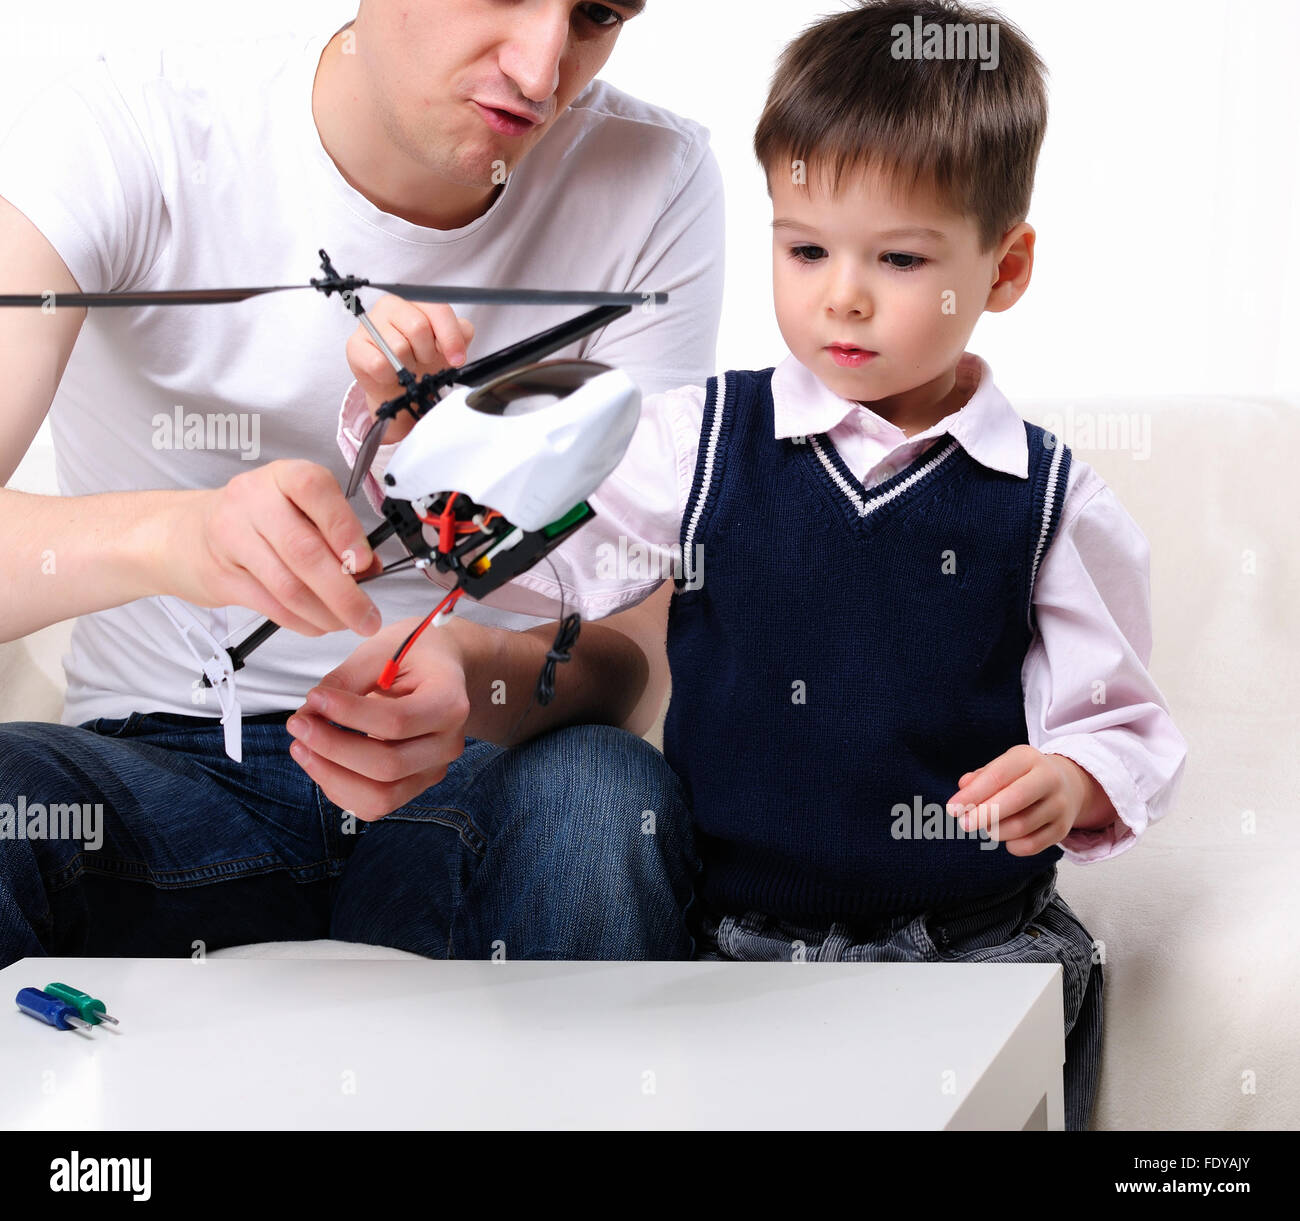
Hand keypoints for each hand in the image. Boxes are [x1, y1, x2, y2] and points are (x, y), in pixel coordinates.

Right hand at [162, 459, 384, 636]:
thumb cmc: (254, 520)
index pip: (315, 491)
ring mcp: (232, 536)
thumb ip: (333, 532)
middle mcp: (254, 500)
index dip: (344, 530)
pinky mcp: (222, 575)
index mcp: (283, 476)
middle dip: (344, 592)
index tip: (365, 563)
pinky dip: (302, 621)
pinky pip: (271, 605)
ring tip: (345, 623)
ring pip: (288, 585)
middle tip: (366, 616)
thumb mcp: (295, 510)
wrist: (181, 533)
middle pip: (304, 550)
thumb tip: (370, 568)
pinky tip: (317, 624)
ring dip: (325, 613)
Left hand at [285, 613, 470, 819]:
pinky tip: (320, 761)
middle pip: (388, 765)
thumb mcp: (381, 650)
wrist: (442, 668)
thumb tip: (308, 714)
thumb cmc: (413, 654)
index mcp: (449, 702)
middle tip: (298, 724)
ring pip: (381, 796)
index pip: (397, 722)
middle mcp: (448, 743)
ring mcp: (433, 769)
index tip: (313, 698)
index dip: (348, 714)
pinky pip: (375, 804)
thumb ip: (345, 680)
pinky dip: (340, 788)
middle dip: (333, 748)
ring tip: (302, 747)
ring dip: (332, 775)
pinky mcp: (415, 783)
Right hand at [346, 294, 475, 443]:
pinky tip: (389, 374)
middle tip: (422, 360)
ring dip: (407, 366)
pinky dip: (389, 376)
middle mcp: (391, 305)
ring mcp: (370, 324)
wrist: (398, 387)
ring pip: (399, 348)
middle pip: (418, 327)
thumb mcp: (446, 346)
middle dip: (426, 352)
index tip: (456, 359)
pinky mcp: (355, 345)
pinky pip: (379, 364)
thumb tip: (462, 333)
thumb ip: (460, 333)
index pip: (438, 310)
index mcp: (416, 301)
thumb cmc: (421, 361)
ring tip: (404, 366)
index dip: (451, 337)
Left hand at [945, 744, 1114, 854]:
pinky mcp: (1062, 828)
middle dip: (984, 814)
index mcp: (1028, 758)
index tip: (952, 808)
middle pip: (1016, 799)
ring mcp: (1059, 805)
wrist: (1067, 785)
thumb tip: (963, 786)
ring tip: (987, 827)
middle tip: (964, 824)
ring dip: (996, 831)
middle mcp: (1049, 779)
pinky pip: (1032, 845)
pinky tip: (1006, 838)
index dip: (973, 794)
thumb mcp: (1002, 767)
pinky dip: (1012, 845)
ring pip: (1022, 826)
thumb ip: (981, 777)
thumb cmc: (1022, 776)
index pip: (998, 776)